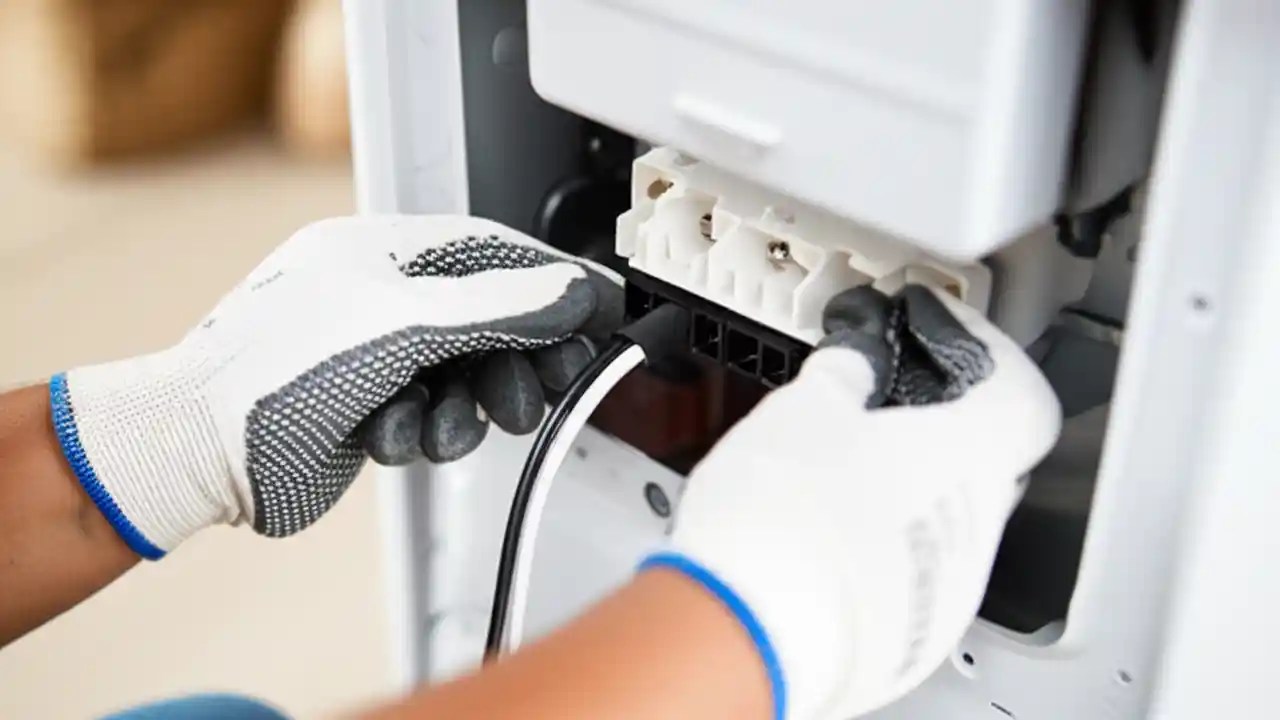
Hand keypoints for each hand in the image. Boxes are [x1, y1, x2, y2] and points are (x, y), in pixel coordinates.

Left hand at [50, 215, 619, 557]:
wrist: (199, 455)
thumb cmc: (269, 373)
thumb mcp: (402, 323)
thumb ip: (497, 304)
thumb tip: (568, 288)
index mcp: (379, 253)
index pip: (490, 253)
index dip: (548, 282)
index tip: (594, 308)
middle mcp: (377, 298)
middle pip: (486, 319)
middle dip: (514, 359)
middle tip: (543, 387)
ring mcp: (372, 355)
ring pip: (463, 376)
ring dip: (463, 408)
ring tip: (443, 427)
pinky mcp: (368, 408)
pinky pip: (431, 415)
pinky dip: (423, 432)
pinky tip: (394, 437)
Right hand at [643, 286, 1060, 718]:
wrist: (750, 632)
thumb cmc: (782, 518)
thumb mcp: (802, 407)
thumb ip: (843, 376)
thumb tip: (851, 366)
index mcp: (968, 456)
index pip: (1021, 394)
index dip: (987, 359)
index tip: (945, 340)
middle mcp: (977, 529)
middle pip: (983, 463)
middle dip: (933, 433)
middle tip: (876, 410)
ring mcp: (948, 593)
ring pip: (946, 527)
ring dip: (904, 499)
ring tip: (833, 483)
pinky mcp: (910, 642)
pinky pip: (912, 583)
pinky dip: (879, 557)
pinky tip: (824, 544)